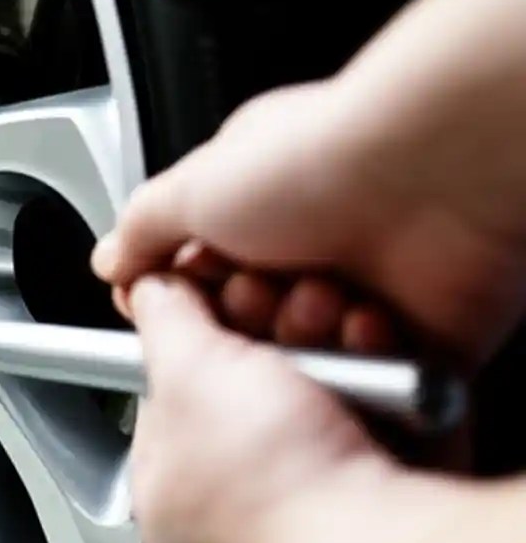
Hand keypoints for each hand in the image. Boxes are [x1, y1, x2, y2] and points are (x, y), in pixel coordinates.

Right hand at [94, 71, 525, 365]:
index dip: (181, 303)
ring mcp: (363, 291)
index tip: (168, 308)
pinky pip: (369, 382)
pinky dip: (357, 369)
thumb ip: (142, 230)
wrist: (431, 177)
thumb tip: (110, 260)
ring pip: (302, 361)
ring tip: (313, 306)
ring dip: (297, 345)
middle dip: (240, 327)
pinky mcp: (416, 335)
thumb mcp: (191, 188)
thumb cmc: (320, 160)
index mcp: (255, 208)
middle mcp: (309, 248)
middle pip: (246, 328)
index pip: (197, 278)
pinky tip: (356, 332)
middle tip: (250, 299)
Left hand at [124, 274, 399, 542]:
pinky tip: (389, 361)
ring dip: (340, 353)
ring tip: (344, 328)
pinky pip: (392, 436)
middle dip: (279, 336)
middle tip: (294, 307)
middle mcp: (238, 522)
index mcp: (168, 498)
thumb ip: (164, 323)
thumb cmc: (267, 487)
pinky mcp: (389, 519)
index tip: (224, 295)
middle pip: (255, 399)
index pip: (171, 400)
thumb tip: (150, 292)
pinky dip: (396, 393)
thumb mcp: (187, 371)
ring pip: (328, 411)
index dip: (197, 337)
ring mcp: (315, 524)